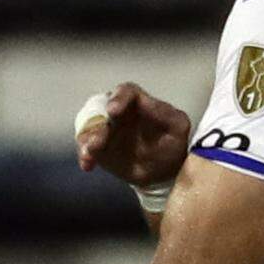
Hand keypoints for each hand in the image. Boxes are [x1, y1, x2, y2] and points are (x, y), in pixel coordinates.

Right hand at [73, 82, 191, 190]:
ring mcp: (104, 130)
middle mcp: (117, 113)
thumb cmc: (172, 144)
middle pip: (100, 109)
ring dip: (87, 140)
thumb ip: (165, 112)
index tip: (112, 111)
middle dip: (96, 124)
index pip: (126, 92)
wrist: (162, 172)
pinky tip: (88, 165)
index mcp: (137, 103)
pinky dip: (85, 155)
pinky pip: (85, 147)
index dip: (117, 98)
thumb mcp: (177, 127)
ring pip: (89, 128)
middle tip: (97, 142)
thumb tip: (146, 102)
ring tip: (90, 156)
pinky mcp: (97, 147)